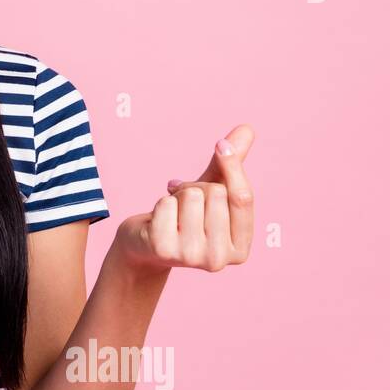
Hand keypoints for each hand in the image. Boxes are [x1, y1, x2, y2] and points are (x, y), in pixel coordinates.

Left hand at [117, 124, 255, 273]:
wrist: (143, 246)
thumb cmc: (183, 217)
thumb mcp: (211, 191)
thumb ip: (230, 165)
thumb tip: (246, 129)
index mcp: (239, 249)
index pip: (243, 197)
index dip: (233, 166)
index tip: (220, 144)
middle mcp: (219, 260)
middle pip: (215, 193)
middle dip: (197, 187)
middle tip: (184, 202)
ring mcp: (191, 257)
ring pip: (192, 195)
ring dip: (178, 195)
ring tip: (172, 211)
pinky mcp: (163, 249)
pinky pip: (166, 203)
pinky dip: (161, 202)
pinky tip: (157, 219)